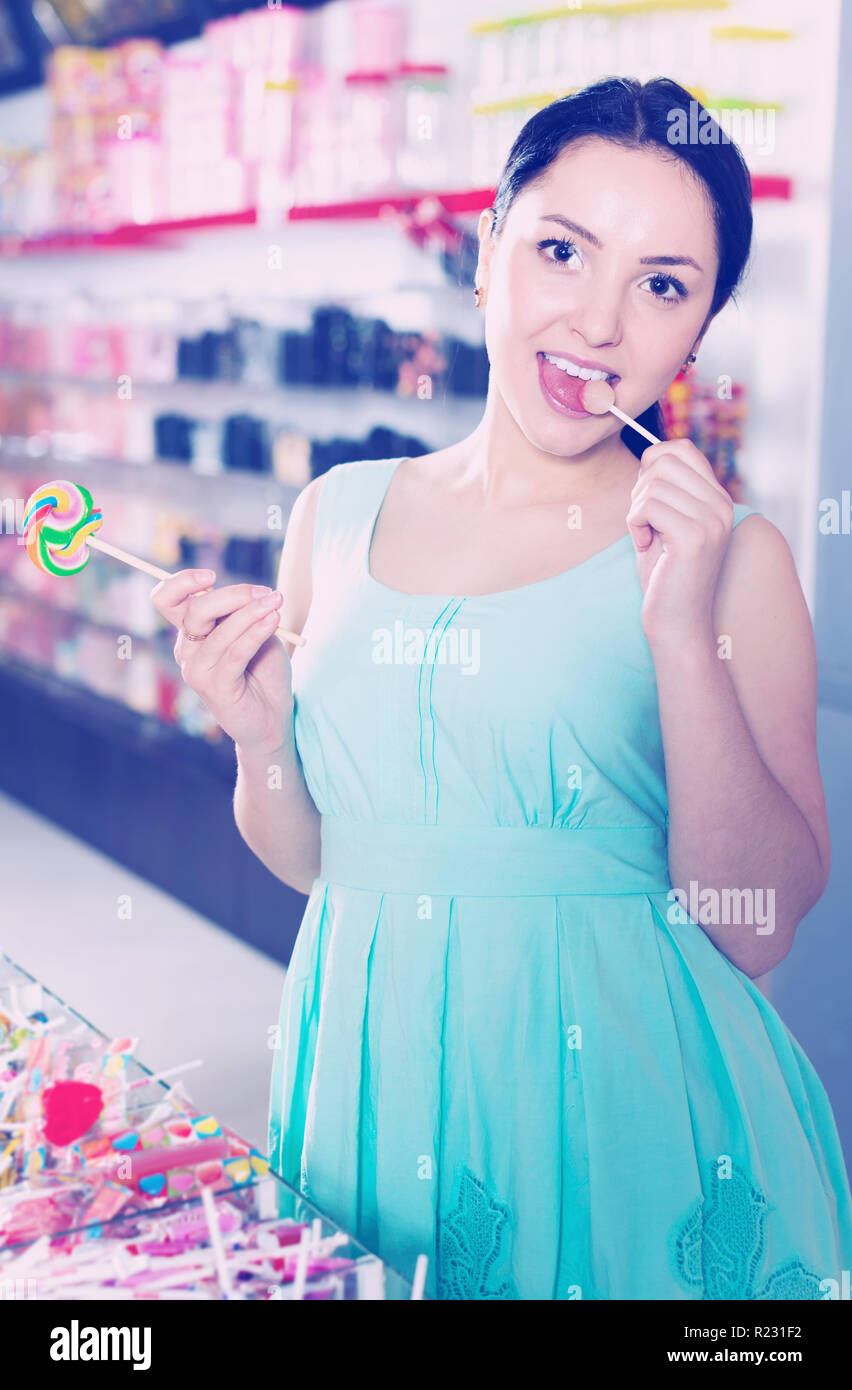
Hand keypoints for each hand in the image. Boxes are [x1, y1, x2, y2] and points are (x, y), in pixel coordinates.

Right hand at [150, 569, 292, 752]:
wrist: (273, 716)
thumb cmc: (262, 670)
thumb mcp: (254, 631)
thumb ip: (242, 612)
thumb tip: (246, 593)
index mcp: (191, 632)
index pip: (166, 599)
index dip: (180, 582)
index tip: (211, 576)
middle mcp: (187, 650)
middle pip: (195, 610)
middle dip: (232, 594)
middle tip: (267, 592)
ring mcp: (197, 670)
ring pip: (219, 631)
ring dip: (251, 612)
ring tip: (277, 604)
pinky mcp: (215, 687)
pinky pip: (235, 652)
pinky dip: (255, 632)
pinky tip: (273, 620)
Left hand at [625, 439, 734, 648]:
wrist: (676, 623)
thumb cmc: (664, 576)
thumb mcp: (666, 524)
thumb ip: (665, 490)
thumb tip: (649, 454)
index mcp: (717, 499)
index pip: (681, 449)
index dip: (651, 466)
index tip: (647, 501)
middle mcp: (721, 505)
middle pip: (663, 461)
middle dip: (640, 490)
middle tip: (645, 523)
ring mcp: (711, 520)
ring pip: (652, 484)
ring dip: (636, 512)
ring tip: (647, 538)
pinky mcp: (694, 537)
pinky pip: (647, 506)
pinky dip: (635, 525)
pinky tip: (645, 546)